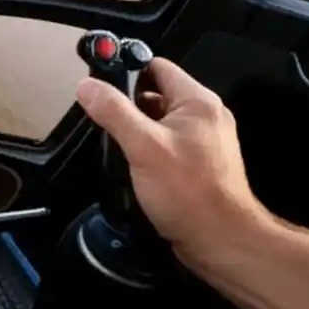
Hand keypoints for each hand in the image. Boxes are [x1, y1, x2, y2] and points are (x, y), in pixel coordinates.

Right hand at [76, 58, 271, 261]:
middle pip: (157, 94)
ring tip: (119, 147)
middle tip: (105, 120)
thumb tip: (88, 86)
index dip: (128, 69)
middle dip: (128, 105)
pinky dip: (149, 150)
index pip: (158, 67)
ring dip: (137, 131)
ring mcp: (204, 142)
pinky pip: (167, 145)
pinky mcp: (199, 165)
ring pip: (160, 122)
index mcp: (198, 102)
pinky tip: (135, 167)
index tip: (101, 82)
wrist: (220, 241)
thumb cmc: (189, 193)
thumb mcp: (143, 146)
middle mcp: (205, 117)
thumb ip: (114, 112)